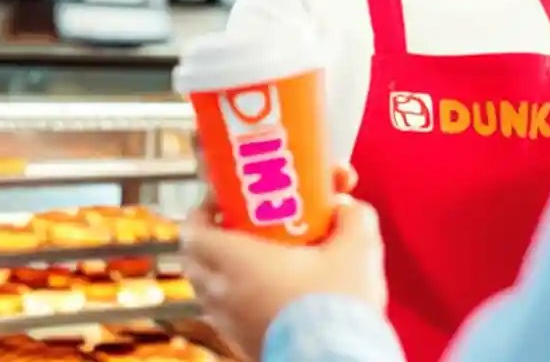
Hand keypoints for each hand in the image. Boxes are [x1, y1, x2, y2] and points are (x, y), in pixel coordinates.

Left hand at [181, 168, 385, 360]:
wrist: (338, 359)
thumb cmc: (337, 307)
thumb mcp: (357, 247)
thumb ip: (353, 216)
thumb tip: (347, 207)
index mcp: (238, 262)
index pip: (193, 231)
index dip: (202, 212)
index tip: (221, 203)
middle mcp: (224, 295)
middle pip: (195, 261)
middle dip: (212, 240)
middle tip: (240, 227)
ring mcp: (230, 325)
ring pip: (210, 291)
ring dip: (226, 273)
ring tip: (260, 261)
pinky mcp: (244, 346)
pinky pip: (228, 317)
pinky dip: (240, 301)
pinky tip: (275, 295)